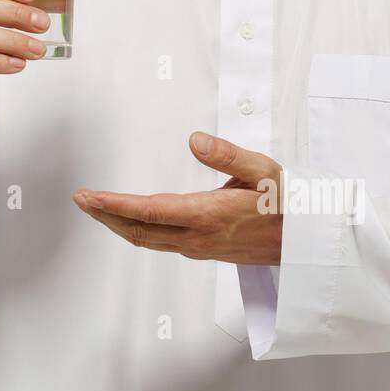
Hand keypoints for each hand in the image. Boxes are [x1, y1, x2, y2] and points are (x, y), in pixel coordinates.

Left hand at [71, 131, 284, 264]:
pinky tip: (132, 220)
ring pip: (148, 240)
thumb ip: (227, 154)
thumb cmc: (288, 203)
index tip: (87, 197)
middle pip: (139, 231)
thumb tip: (194, 140)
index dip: (112, 205)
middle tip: (81, 200)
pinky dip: (138, 230)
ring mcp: (200, 247)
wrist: (308, 241)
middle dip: (105, 215)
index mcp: (208, 215)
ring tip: (96, 208)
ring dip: (119, 224)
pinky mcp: (205, 250)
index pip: (148, 212)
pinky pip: (161, 243)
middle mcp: (199, 237)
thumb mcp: (263, 170)